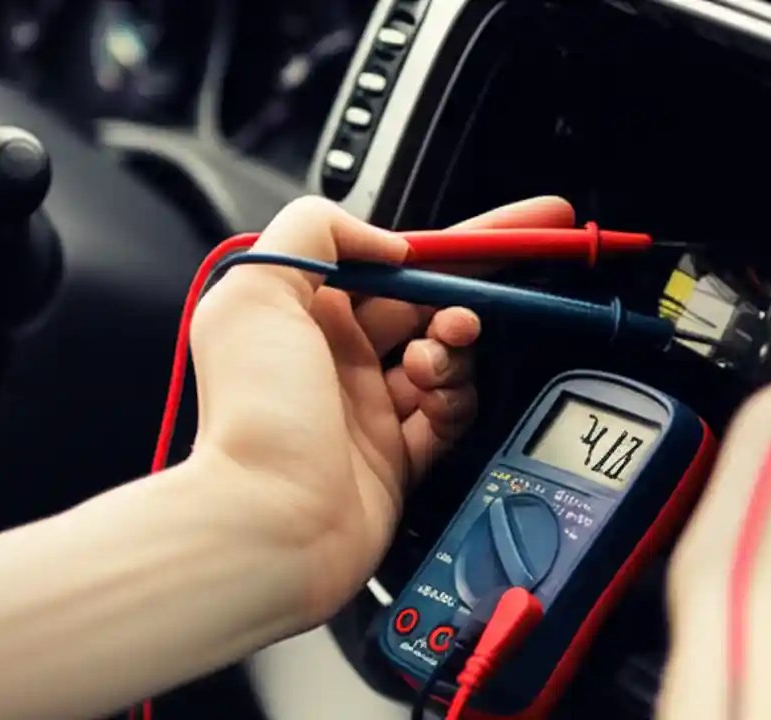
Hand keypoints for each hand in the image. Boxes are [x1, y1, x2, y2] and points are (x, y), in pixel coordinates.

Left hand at [187, 195, 574, 624]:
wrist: (270, 524)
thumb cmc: (256, 414)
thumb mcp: (256, 288)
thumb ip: (317, 229)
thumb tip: (388, 243)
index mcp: (303, 312)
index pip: (390, 258)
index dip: (452, 242)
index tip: (514, 230)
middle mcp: (334, 356)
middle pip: (424, 306)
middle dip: (463, 299)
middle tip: (473, 310)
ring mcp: (367, 408)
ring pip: (443, 359)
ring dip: (453, 352)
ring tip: (434, 363)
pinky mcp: (396, 458)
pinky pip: (448, 417)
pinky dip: (455, 403)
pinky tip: (438, 402)